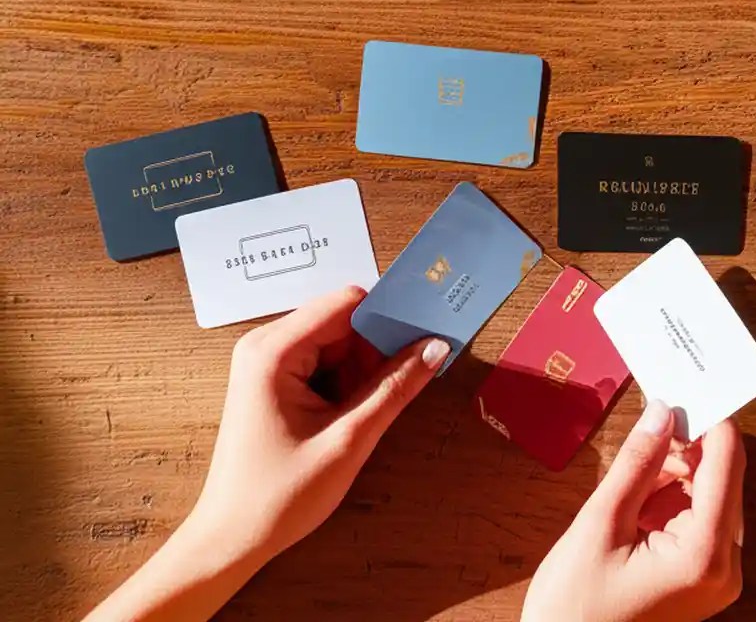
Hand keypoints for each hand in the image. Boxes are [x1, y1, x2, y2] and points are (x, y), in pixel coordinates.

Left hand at [191, 285, 449, 560]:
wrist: (232, 539)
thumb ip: (395, 389)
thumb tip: (436, 348)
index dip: (388, 318)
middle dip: (377, 349)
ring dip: (363, 372)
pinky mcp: (274, 383)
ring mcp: (267, 364)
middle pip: (343, 322)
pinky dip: (347, 384)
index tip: (424, 337)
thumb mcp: (349, 440)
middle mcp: (265, 346)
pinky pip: (324, 364)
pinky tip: (351, 418)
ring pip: (338, 345)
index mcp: (273, 352)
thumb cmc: (279, 496)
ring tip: (364, 416)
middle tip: (400, 388)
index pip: (346, 304)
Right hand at [522, 401, 745, 621]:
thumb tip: (660, 413)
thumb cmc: (575, 610)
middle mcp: (724, 568)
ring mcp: (714, 576)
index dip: (713, 420)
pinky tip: (638, 495)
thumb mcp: (599, 526)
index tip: (695, 383)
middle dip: (690, 444)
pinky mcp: (700, 578)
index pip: (726, 466)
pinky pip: (696, 520)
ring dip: (677, 472)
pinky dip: (672, 498)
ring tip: (635, 466)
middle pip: (722, 481)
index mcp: (704, 555)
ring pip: (709, 497)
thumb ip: (636, 465)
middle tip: (656, 411)